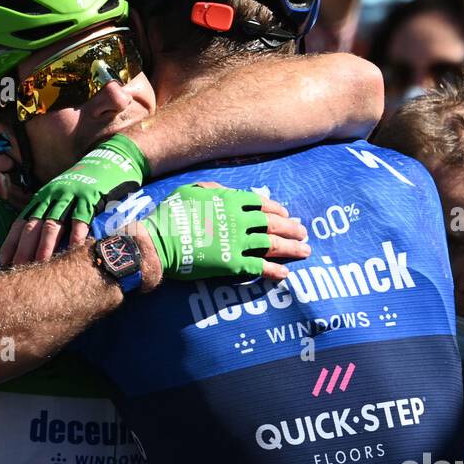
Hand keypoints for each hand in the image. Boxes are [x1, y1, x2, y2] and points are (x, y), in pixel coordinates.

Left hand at [0, 136, 149, 265]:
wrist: (108, 159)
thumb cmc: (84, 184)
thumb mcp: (61, 194)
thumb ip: (50, 213)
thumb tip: (37, 242)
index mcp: (43, 198)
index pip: (21, 223)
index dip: (11, 243)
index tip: (2, 262)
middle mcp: (52, 197)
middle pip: (33, 226)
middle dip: (23, 249)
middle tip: (15, 270)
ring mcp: (70, 196)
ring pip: (53, 224)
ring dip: (45, 246)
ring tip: (38, 265)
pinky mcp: (90, 198)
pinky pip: (81, 220)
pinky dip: (76, 236)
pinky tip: (71, 252)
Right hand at [128, 182, 308, 291]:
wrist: (158, 242)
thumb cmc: (170, 215)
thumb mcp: (190, 191)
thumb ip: (211, 189)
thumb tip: (225, 190)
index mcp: (229, 200)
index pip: (261, 203)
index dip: (276, 209)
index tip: (286, 214)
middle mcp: (238, 219)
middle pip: (273, 223)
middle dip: (291, 228)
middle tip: (303, 232)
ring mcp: (237, 241)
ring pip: (272, 244)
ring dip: (291, 248)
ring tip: (305, 250)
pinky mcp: (232, 263)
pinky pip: (259, 267)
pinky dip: (274, 271)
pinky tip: (285, 273)